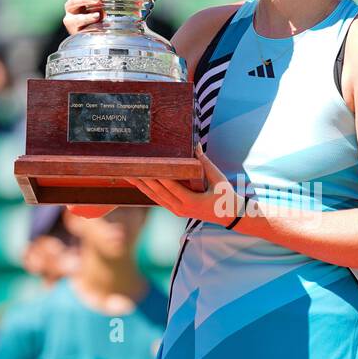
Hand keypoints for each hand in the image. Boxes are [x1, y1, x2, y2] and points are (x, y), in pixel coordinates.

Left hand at [125, 146, 241, 224]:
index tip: (145, 163)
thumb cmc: (225, 195)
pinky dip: (148, 191)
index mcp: (191, 201)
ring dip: (141, 186)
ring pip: (155, 197)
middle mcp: (181, 208)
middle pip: (157, 191)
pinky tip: (140, 183)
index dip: (156, 174)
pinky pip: (159, 200)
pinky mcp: (176, 211)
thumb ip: (204, 162)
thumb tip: (195, 144)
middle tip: (129, 166)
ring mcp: (177, 211)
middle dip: (142, 179)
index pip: (169, 185)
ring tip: (128, 174)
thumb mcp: (217, 178)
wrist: (230, 214)